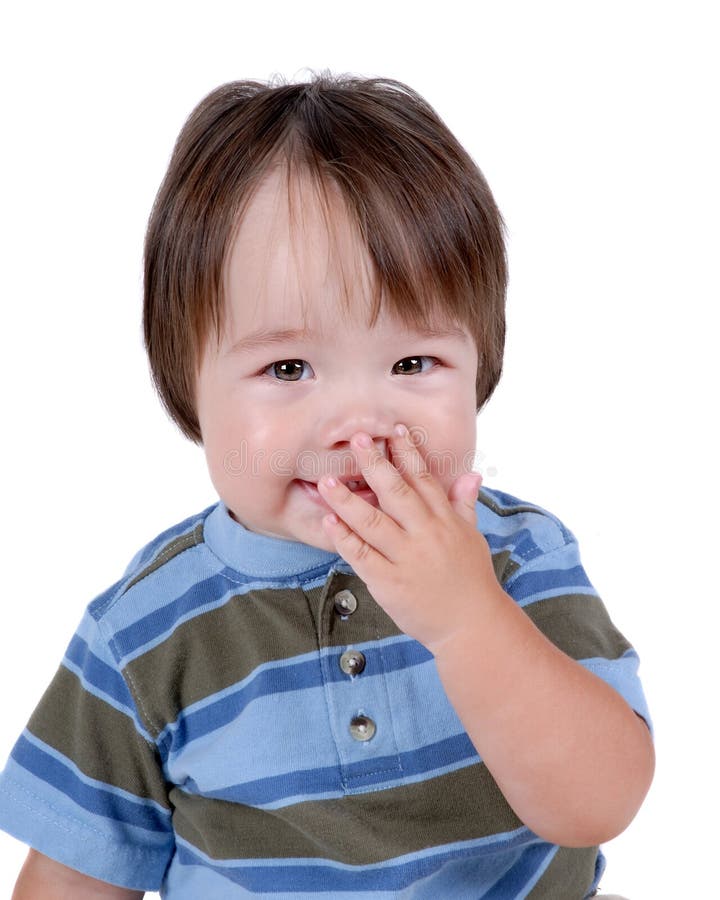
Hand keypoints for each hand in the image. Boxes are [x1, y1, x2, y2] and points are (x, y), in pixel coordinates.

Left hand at [317, 424, 500, 652]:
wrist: (472, 626)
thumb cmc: (471, 580)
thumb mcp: (472, 537)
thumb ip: (464, 504)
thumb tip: (471, 475)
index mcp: (444, 520)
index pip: (423, 478)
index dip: (408, 452)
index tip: (393, 430)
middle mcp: (425, 534)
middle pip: (396, 492)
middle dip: (374, 463)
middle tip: (356, 439)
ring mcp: (406, 558)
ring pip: (372, 522)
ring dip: (347, 499)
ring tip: (326, 481)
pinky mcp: (389, 582)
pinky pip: (362, 556)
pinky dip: (344, 538)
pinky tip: (329, 521)